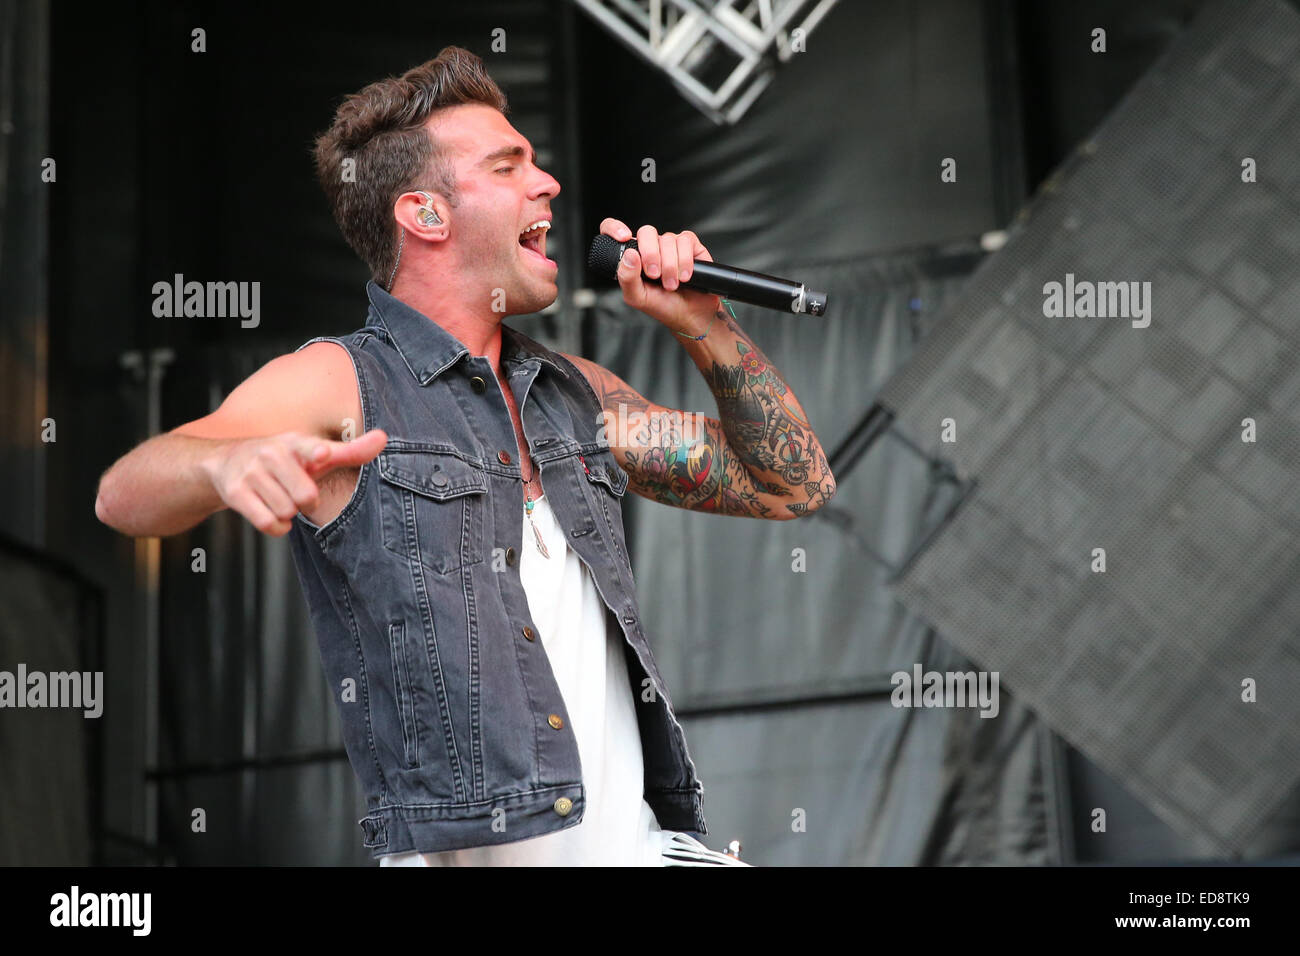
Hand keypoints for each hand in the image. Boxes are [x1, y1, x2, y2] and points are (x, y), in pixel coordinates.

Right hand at [206, 428, 387, 535]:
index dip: (315, 453)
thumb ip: (351, 451)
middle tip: (298, 491)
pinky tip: (273, 512)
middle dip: (307, 501)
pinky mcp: (235, 493)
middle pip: (305, 496)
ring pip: (286, 511)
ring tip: (282, 498)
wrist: (227, 463)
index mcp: (294, 442)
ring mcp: (250, 473)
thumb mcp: (315, 452)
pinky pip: (268, 523)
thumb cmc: (285, 460)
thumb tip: (383, 438)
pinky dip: (276, 526)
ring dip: (289, 513)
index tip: (322, 454)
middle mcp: (271, 454)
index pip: (307, 447)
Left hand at [600, 218, 721, 336]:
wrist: (690, 314)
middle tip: (655, 275)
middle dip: (651, 255)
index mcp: (634, 257)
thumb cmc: (662, 306)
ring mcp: (670, 245)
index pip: (615, 231)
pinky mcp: (690, 245)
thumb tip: (629, 255)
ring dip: (671, 266)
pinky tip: (684, 276)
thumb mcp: (637, 297)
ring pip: (668, 239)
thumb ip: (627, 278)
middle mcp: (651, 248)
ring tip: (672, 284)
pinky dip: (685, 260)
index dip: (614, 228)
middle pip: (646, 232)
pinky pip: (685, 240)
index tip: (622, 237)